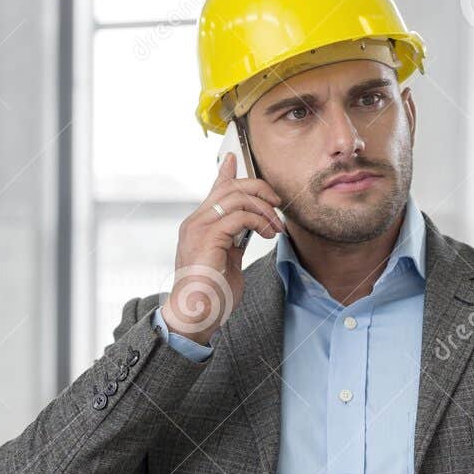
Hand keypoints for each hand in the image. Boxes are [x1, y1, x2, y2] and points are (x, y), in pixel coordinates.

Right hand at [161, 152, 284, 345]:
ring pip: (236, 197)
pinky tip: (269, 234)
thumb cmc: (212, 294)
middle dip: (259, 189)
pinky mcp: (208, 238)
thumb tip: (248, 229)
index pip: (214, 190)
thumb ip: (234, 240)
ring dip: (264, 209)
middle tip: (277, 204)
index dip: (226, 173)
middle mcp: (195, 222)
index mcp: (199, 225)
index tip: (236, 159)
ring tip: (276, 228)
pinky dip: (260, 221)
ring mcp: (199, 228)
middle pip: (229, 187)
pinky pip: (239, 216)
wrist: (196, 314)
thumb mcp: (228, 260)